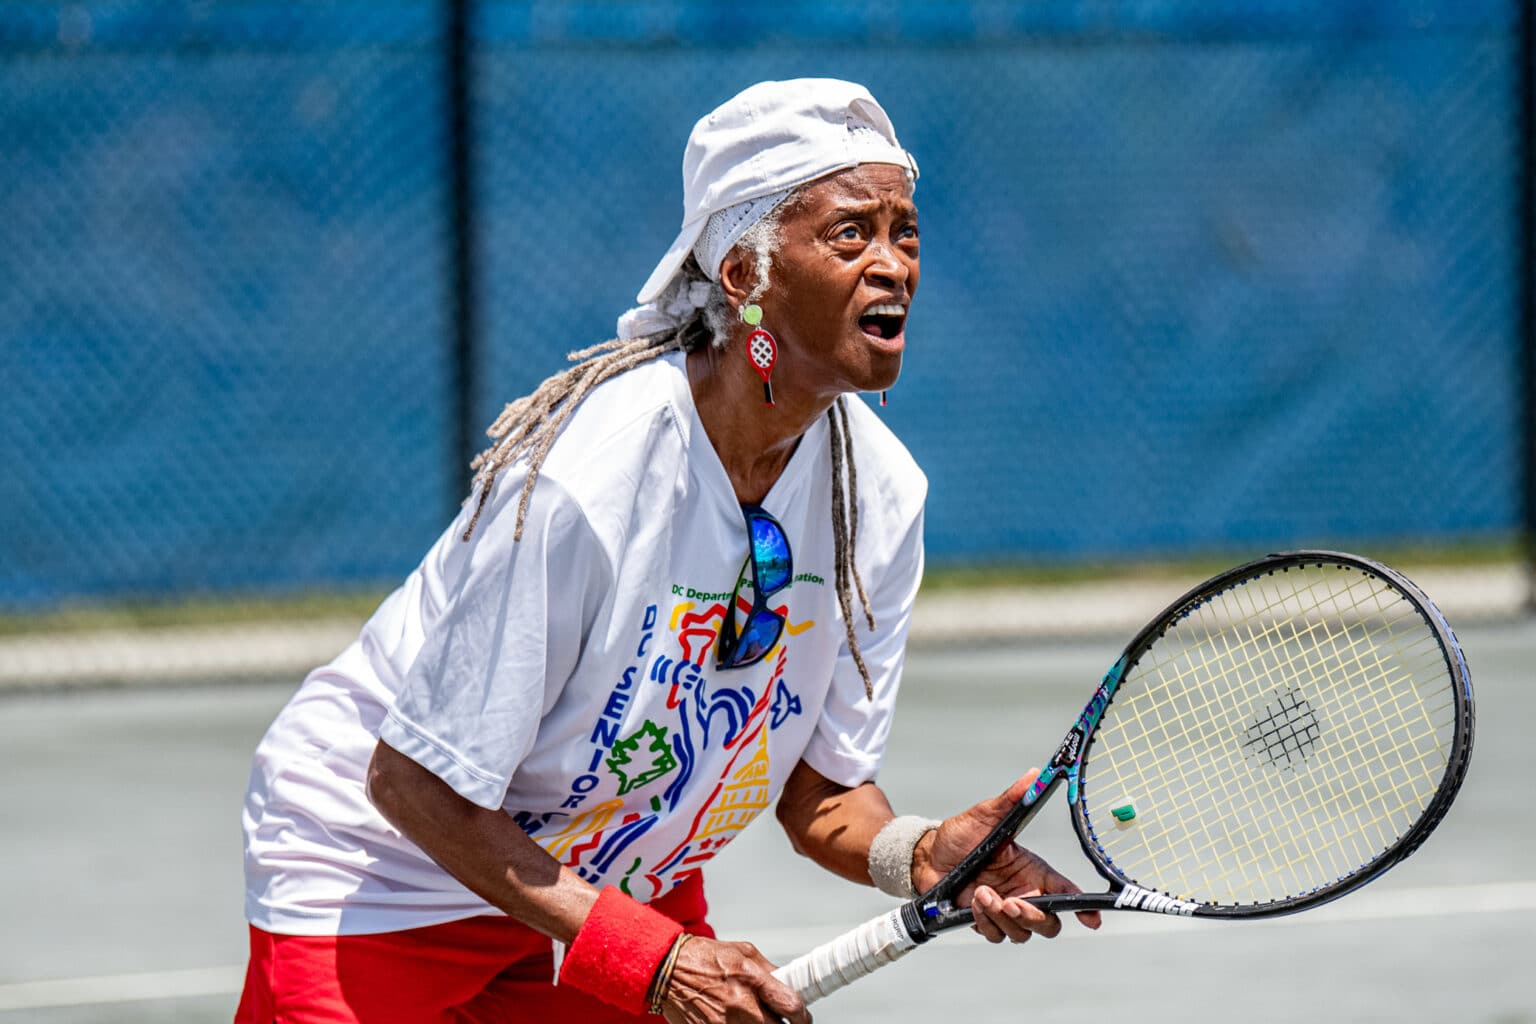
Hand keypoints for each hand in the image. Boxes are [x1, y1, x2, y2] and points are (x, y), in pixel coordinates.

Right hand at [660, 934, 810, 1023]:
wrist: (668, 970)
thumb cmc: (704, 957)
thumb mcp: (743, 952)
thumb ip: (769, 970)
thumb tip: (789, 984)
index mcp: (752, 979)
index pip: (792, 1006)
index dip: (804, 1017)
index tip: (803, 1019)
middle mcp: (742, 1006)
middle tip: (782, 1021)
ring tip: (756, 1019)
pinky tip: (740, 1021)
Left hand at [911, 770, 1102, 944]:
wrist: (928, 856)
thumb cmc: (959, 836)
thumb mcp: (986, 815)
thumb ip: (1011, 799)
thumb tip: (1034, 776)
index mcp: (1032, 871)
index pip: (1066, 892)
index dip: (1083, 907)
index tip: (1091, 917)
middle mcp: (1022, 893)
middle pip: (1048, 923)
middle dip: (1035, 918)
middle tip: (1013, 902)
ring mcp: (1004, 910)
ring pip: (1021, 932)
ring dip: (1003, 916)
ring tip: (982, 893)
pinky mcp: (984, 921)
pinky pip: (995, 934)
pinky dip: (985, 921)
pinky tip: (974, 903)